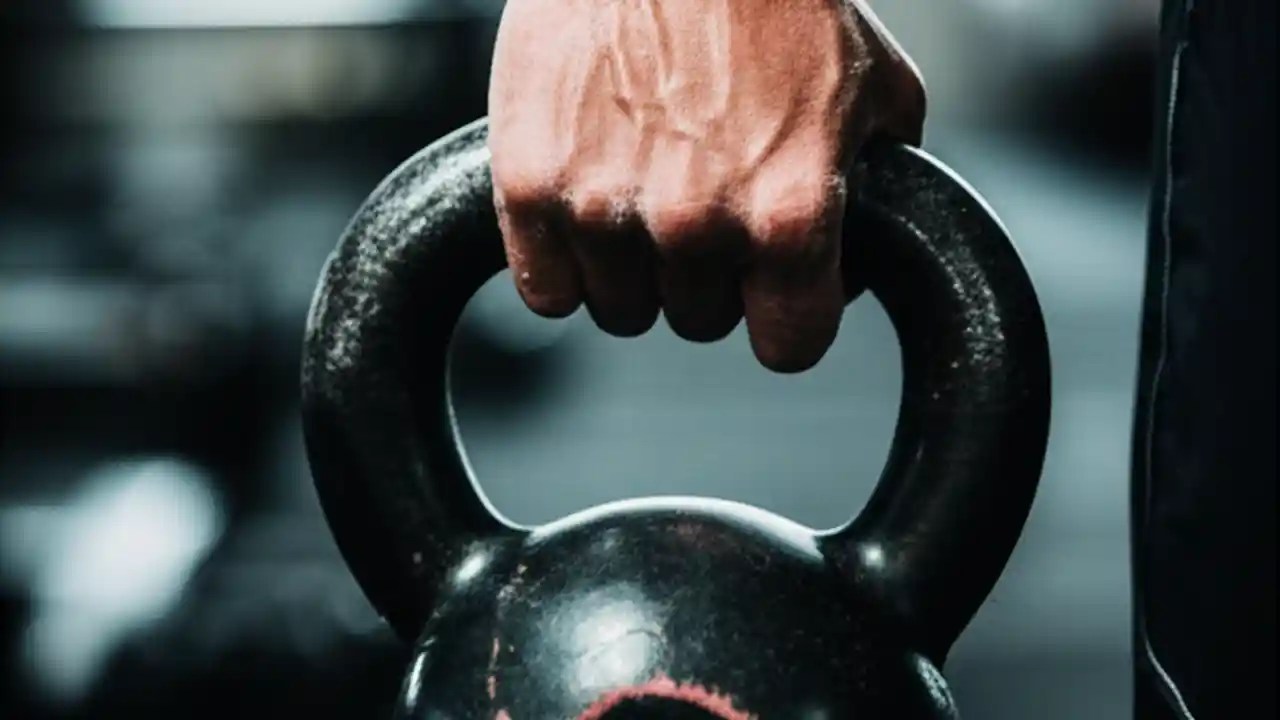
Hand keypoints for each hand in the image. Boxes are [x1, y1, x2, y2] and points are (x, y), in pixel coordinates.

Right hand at [488, 0, 924, 371]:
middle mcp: (697, 221)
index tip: (772, 295)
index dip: (784, 319)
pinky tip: (588, 202)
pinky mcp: (529, 184)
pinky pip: (544, 289)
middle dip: (707, 276)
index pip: (789, 347)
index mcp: (790, 209)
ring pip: (620, 310)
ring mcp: (603, 207)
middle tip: (703, 201)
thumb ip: (874, 189)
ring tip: (644, 188)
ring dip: (634, 268)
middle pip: (698, 322)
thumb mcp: (874, 88)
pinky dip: (562, 260)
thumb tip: (858, 259)